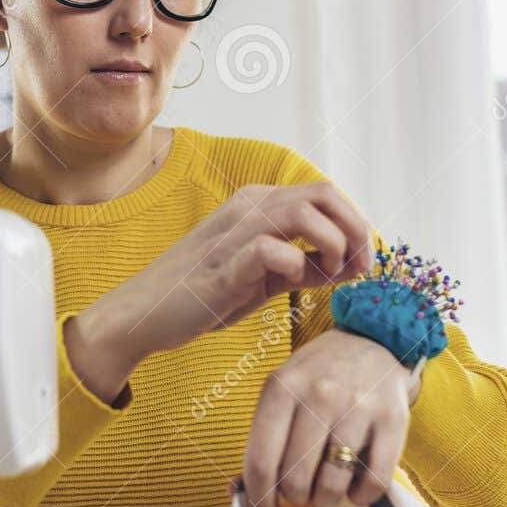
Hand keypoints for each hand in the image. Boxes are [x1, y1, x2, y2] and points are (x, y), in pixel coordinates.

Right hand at [67, 182, 372, 403]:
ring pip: (304, 213)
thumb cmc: (204, 293)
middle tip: (358, 269)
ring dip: (331, 246)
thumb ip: (303, 265)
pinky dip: (296, 267)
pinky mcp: (224, 264)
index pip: (325, 193)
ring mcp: (235, 232)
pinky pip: (272, 251)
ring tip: (328, 277)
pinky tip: (294, 286)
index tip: (362, 264)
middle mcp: (249, 207)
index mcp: (259, 203)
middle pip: (324, 193)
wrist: (145, 312)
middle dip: (354, 230)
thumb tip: (350, 264)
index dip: (356, 224)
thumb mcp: (264, 276)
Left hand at [241, 327, 417, 506]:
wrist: (372, 339)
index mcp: (282, 387)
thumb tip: (241, 495)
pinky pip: (374, 482)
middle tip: (301, 491)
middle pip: (295, 478)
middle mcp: (319, 395)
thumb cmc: (317, 374)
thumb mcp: (282, 391)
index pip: (261, 460)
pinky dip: (361, 497)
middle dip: (295, 497)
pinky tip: (355, 488)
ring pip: (332, 485)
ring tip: (326, 488)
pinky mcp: (393, 420)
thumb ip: (263, 438)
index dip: (259, 499)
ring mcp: (358, 408)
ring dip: (325, 499)